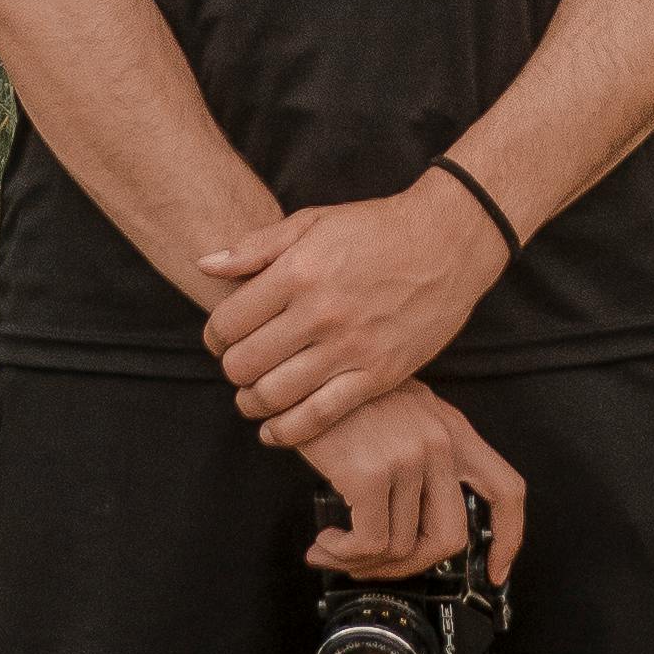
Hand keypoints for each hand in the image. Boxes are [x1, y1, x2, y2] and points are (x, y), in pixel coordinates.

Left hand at [201, 174, 509, 440]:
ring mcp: (350, 347)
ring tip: (252, 397)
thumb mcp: (312, 221)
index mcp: (298, 272)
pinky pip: (320, 416)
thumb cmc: (377, 228)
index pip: (228, 323)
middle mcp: (320, 313)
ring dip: (251, 402)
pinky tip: (273, 431)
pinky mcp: (378, 374)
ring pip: (275, 395)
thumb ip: (256, 246)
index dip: (214, 336)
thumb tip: (204, 264)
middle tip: (239, 365)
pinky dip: (288, 431)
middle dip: (231, 369)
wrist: (448, 243)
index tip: (221, 339)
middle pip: (244, 364)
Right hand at [298, 383, 525, 588]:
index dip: (508, 538)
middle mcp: (438, 443)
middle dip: (410, 567)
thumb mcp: (397, 410)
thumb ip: (418, 453)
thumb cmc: (338, 394)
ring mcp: (408, 458)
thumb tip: (410, 523)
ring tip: (334, 549)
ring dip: (363, 562)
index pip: (506, 489)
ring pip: (401, 547)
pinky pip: (369, 544)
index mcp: (451, 429)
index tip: (495, 570)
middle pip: (450, 537)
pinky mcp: (371, 473)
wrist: (295, 373)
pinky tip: (326, 542)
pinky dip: (344, 554)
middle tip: (376, 567)